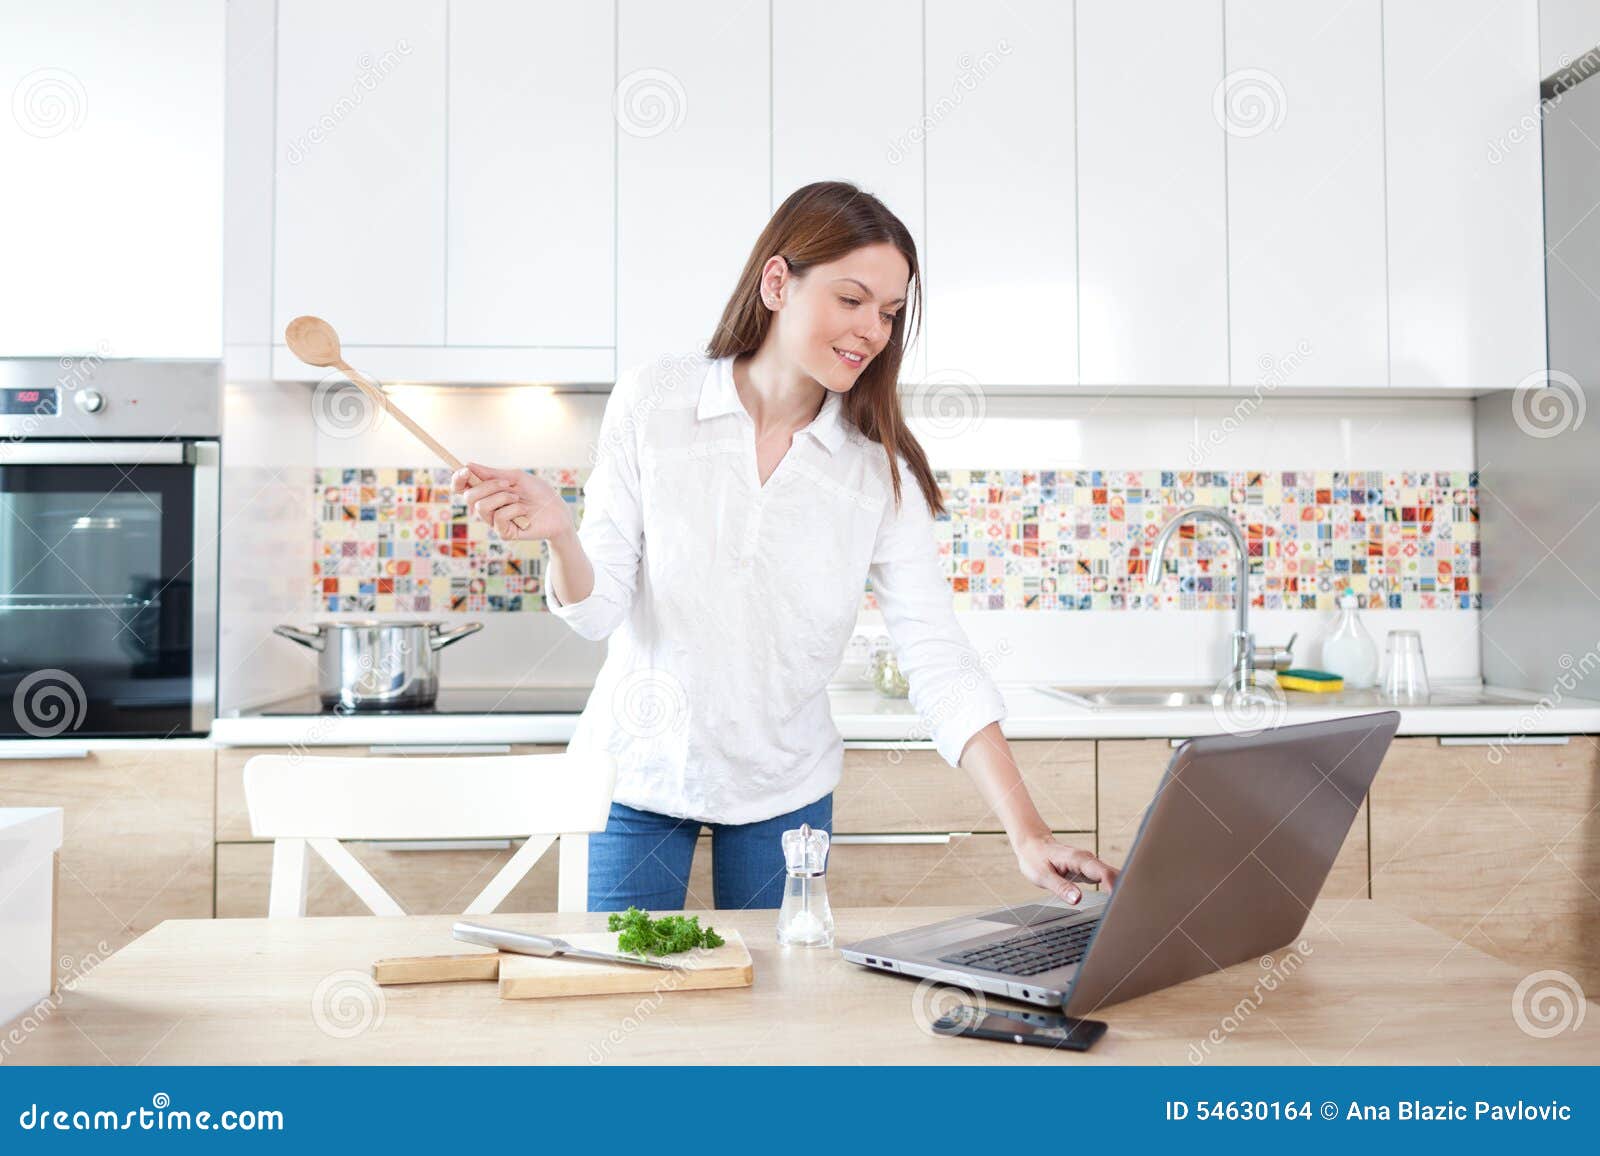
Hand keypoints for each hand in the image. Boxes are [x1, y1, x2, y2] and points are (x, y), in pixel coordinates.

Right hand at [450, 461, 572, 542]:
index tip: (464, 471)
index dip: (458, 479)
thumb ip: (491, 473)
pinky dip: (513, 510)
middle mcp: (487, 507)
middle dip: (488, 486)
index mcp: (487, 492)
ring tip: (518, 498)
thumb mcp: (515, 477)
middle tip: (508, 483)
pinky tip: (524, 512)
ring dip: (502, 497)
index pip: (462, 488)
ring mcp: (494, 521)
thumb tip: (467, 465)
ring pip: (481, 507)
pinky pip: (499, 518)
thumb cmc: (537, 492)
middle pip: (468, 497)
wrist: (557, 510)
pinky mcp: (504, 533)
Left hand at [1013, 833, 1119, 905]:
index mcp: (1078, 859)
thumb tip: (1077, 899)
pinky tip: (1119, 902)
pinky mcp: (1090, 871)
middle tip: (1132, 910)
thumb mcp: (1042, 875)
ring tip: (1129, 908)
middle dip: (1125, 889)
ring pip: (1113, 877)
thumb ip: (1061, 887)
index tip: (1121, 902)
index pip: (1103, 873)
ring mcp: (1091, 865)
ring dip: (1122, 889)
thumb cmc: (1035, 858)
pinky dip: (1114, 889)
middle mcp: (1088, 860)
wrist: (1032, 845)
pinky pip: (1107, 879)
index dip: (1115, 886)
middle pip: (1114, 874)